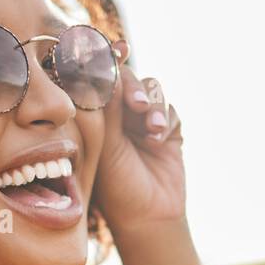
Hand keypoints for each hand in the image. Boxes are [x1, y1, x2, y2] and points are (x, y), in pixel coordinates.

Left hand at [90, 39, 186, 236]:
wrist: (148, 215)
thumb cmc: (116, 185)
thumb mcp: (107, 143)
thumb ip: (109, 105)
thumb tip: (110, 67)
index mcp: (95, 116)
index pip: (99, 78)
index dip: (106, 59)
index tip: (116, 49)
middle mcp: (118, 115)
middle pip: (128, 78)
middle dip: (133, 88)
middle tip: (135, 105)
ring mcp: (142, 121)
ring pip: (151, 90)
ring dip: (152, 105)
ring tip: (151, 130)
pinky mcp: (167, 130)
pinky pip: (169, 108)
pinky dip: (165, 119)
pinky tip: (159, 139)